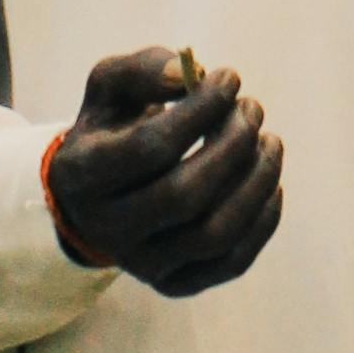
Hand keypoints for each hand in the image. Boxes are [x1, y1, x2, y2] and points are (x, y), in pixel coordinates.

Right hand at [44, 46, 283, 298]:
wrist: (97, 195)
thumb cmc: (114, 126)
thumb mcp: (111, 84)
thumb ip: (144, 69)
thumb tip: (188, 74)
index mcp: (83, 174)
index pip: (150, 148)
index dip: (200, 109)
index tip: (231, 77)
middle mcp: (107, 229)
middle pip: (184, 195)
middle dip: (233, 144)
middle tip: (253, 108)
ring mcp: (141, 264)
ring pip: (214, 234)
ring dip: (256, 180)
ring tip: (270, 139)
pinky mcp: (173, 283)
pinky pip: (231, 262)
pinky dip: (263, 219)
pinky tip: (270, 180)